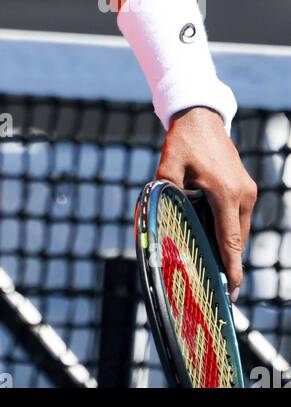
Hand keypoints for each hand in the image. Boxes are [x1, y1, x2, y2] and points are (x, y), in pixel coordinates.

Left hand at [156, 106, 257, 299]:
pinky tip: (214, 236)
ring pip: (239, 228)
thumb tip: (160, 220)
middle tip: (216, 284)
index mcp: (225, 194)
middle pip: (237, 239)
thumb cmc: (183, 141)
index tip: (232, 290)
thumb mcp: (167, 168)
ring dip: (228, 244)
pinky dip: (229, 229)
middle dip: (228, 262)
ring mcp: (246, 190)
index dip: (232, 268)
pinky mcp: (244, 186)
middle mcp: (242, 194)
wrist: (200, 117)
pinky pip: (239, 216)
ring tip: (213, 264)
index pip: (231, 241)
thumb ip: (165, 195)